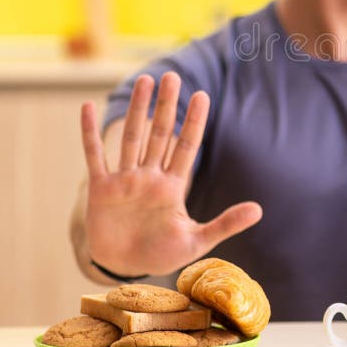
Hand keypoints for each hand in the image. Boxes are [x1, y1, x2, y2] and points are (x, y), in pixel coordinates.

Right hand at [81, 71, 261, 275]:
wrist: (124, 270)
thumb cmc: (161, 254)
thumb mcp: (197, 240)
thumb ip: (225, 224)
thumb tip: (260, 210)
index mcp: (173, 186)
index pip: (186, 146)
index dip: (194, 122)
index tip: (202, 95)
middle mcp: (150, 176)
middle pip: (160, 133)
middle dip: (167, 105)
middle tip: (173, 76)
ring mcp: (125, 180)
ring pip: (132, 136)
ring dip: (137, 109)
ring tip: (144, 80)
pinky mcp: (101, 189)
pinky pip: (94, 155)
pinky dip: (89, 133)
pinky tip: (87, 107)